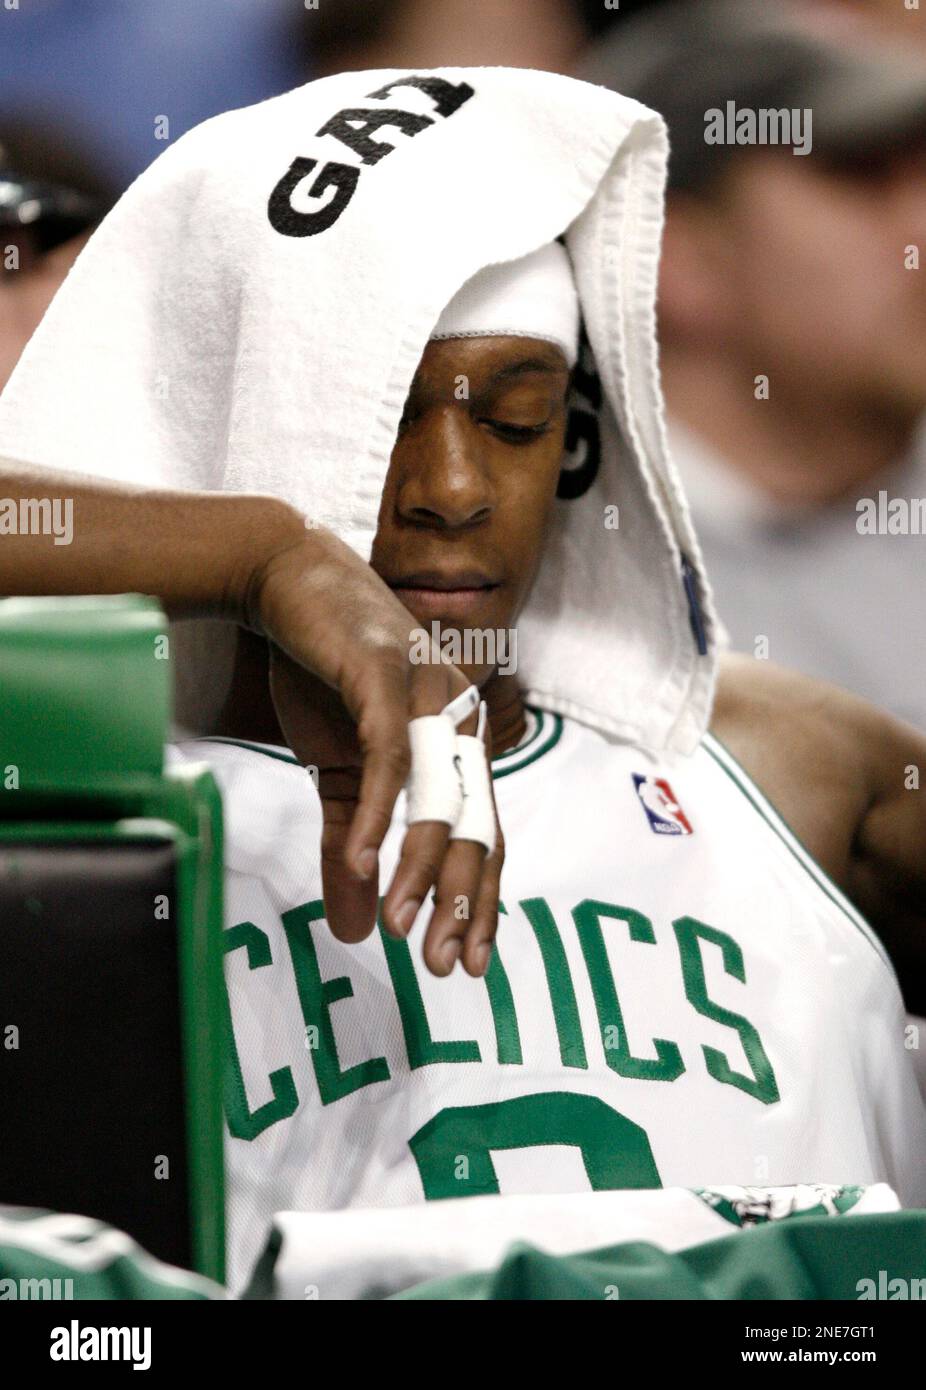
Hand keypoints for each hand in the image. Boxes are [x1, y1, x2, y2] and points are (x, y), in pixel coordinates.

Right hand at [249, 526, 503, 976]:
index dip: (479, 900)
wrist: (286, 586)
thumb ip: (352, 846)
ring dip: (422, 867)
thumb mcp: (337, 777)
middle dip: (463, 900)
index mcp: (456, 747)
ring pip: (441, 797)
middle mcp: (458, 723)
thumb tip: (357, 930)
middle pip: (476, 825)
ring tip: (404, 929)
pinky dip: (378, 811)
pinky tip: (361, 861)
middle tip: (447, 965)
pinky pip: (390, 756)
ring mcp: (429, 696)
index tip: (470, 963)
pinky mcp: (387, 675)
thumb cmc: (323, 677)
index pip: (483, 837)